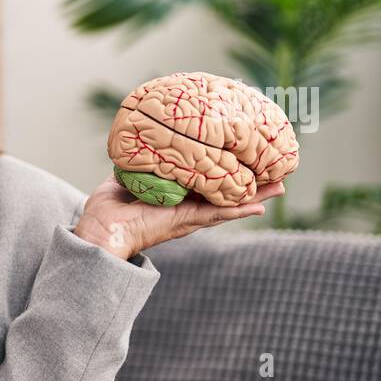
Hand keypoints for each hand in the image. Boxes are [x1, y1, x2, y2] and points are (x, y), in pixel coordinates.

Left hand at [72, 177, 286, 260]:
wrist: (101, 232)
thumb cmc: (105, 212)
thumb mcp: (123, 180)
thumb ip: (136, 166)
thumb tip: (139, 147)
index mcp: (173, 197)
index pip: (204, 184)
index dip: (223, 174)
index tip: (242, 161)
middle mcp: (185, 208)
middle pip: (225, 196)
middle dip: (250, 187)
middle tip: (275, 176)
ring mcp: (188, 217)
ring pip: (229, 205)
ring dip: (255, 197)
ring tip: (279, 187)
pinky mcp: (186, 221)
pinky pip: (217, 214)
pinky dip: (239, 210)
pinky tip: (259, 206)